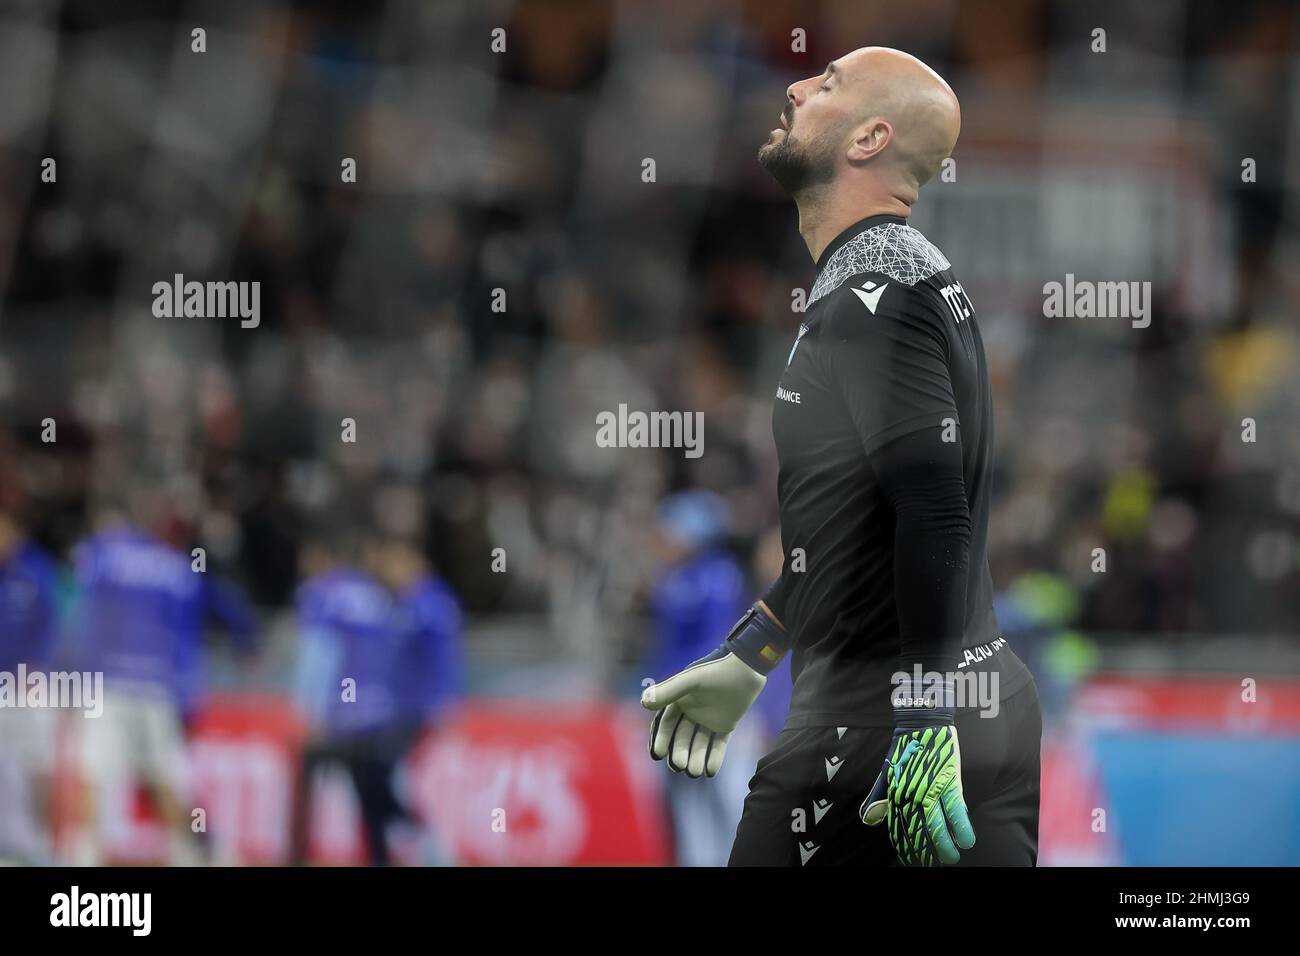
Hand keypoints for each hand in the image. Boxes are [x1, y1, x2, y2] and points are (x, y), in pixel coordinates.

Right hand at [642, 649, 764, 777]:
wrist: (746, 667)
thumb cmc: (716, 670)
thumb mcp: (691, 680)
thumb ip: (669, 691)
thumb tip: (643, 702)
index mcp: (679, 700)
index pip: (666, 724)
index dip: (661, 739)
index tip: (657, 754)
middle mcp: (691, 711)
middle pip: (682, 737)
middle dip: (680, 752)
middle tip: (680, 766)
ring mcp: (708, 719)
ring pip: (699, 743)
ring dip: (696, 758)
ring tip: (695, 772)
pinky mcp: (725, 724)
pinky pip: (718, 744)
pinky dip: (714, 757)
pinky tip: (711, 771)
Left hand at [860, 723, 974, 864]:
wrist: (921, 724)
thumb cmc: (905, 750)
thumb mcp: (887, 773)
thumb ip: (880, 798)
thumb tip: (870, 820)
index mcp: (895, 794)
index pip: (898, 829)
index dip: (905, 847)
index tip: (911, 859)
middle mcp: (910, 795)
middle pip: (918, 832)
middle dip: (926, 851)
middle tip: (933, 862)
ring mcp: (930, 789)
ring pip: (937, 825)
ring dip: (945, 846)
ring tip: (950, 857)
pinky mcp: (948, 782)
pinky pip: (956, 810)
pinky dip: (961, 827)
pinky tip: (966, 841)